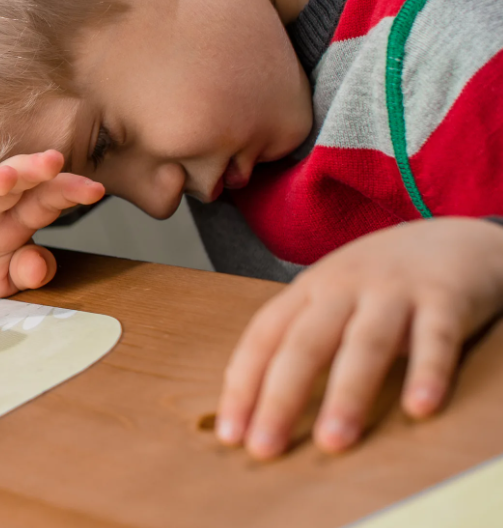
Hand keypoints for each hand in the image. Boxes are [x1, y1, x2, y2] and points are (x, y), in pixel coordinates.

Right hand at [0, 150, 104, 307]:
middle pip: (9, 183)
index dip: (67, 190)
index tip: (95, 189)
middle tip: (54, 161)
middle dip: (31, 170)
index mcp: (12, 218)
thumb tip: (40, 263)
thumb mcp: (5, 280)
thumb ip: (30, 271)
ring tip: (4, 179)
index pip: (44, 198)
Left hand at [215, 217, 502, 459]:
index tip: (230, 433)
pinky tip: (418, 409)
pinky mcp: (445, 296)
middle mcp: (344, 286)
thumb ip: (301, 338)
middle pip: (304, 343)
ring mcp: (394, 289)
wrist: (453, 235)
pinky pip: (436, 337)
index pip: (264, 336)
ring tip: (332, 442)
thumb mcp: (332, 298)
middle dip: (280, 398)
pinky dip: (427, 372)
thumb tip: (258, 403)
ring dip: (346, 394)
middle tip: (265, 448)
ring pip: (365, 343)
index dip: (243, 384)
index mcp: (309, 289)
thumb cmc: (381, 281)